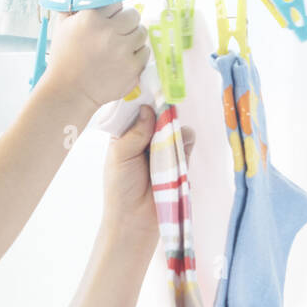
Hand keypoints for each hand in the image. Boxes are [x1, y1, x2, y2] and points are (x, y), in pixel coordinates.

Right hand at [44, 1, 149, 111]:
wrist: (69, 92)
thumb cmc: (65, 57)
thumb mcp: (64, 25)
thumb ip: (81, 2)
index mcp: (91, 18)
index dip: (113, 10)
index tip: (108, 19)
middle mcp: (108, 33)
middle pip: (134, 14)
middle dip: (126, 22)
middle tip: (116, 33)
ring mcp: (122, 51)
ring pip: (142, 32)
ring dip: (133, 38)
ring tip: (118, 48)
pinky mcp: (132, 68)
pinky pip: (146, 52)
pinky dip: (137, 55)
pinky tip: (122, 60)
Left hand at [102, 105, 195, 245]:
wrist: (135, 220)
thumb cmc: (120, 188)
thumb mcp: (120, 155)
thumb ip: (135, 132)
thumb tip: (147, 108)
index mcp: (126, 136)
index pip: (137, 112)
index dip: (144, 101)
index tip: (151, 87)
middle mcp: (145, 140)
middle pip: (158, 117)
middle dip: (163, 112)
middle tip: (166, 106)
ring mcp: (163, 150)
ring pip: (174, 129)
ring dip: (174, 129)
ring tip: (169, 136)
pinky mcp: (179, 162)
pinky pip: (187, 144)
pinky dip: (185, 143)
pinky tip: (180, 146)